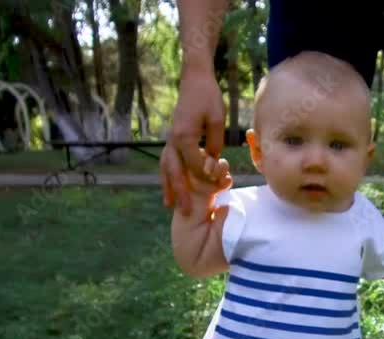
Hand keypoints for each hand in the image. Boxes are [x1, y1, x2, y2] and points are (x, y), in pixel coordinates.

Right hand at [161, 69, 226, 215]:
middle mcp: (173, 140)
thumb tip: (212, 161)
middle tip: (184, 212)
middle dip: (179, 193)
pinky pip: (166, 161)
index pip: (195, 165)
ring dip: (168, 187)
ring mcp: (170, 139)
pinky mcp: (172, 138)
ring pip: (165, 168)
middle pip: (174, 173)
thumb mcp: (217, 119)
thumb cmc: (208, 97)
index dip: (207, 177)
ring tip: (169, 205)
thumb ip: (214, 142)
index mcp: (184, 136)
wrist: (194, 80)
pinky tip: (169, 186)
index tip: (218, 185)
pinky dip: (167, 175)